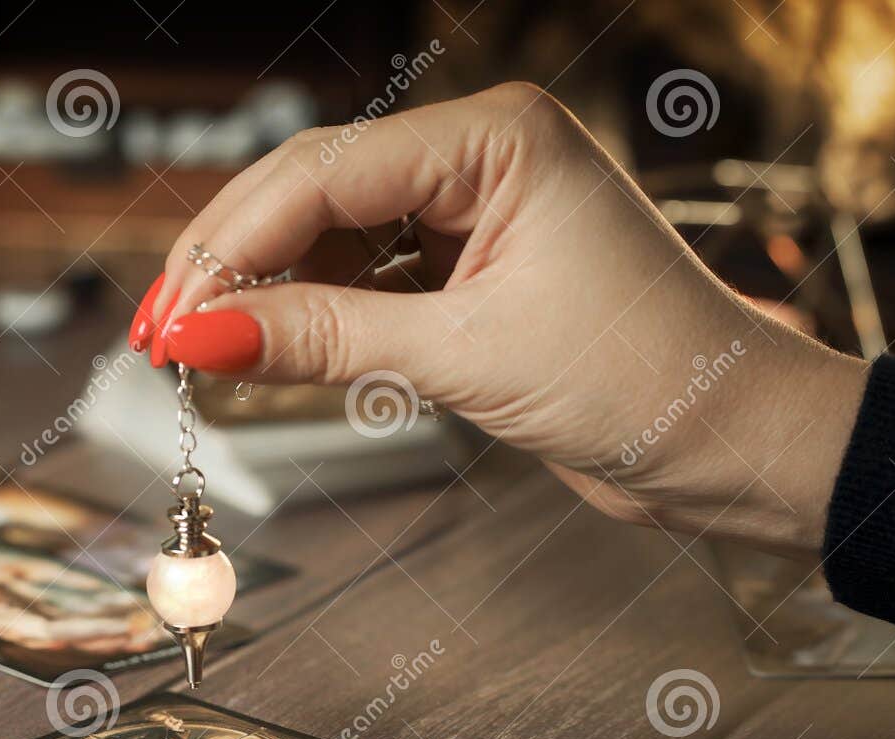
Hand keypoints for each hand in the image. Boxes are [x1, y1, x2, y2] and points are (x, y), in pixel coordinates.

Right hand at [132, 83, 868, 557]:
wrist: (732, 443)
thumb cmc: (646, 379)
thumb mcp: (468, 356)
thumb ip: (328, 338)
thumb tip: (209, 336)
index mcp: (497, 139)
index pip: (324, 173)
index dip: (233, 245)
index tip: (171, 315)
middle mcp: (482, 159)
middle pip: (314, 191)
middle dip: (234, 262)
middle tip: (163, 332)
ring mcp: (476, 214)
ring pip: (333, 238)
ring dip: (269, 291)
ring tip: (200, 348)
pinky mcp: (473, 272)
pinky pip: (368, 280)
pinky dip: (317, 316)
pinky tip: (269, 347)